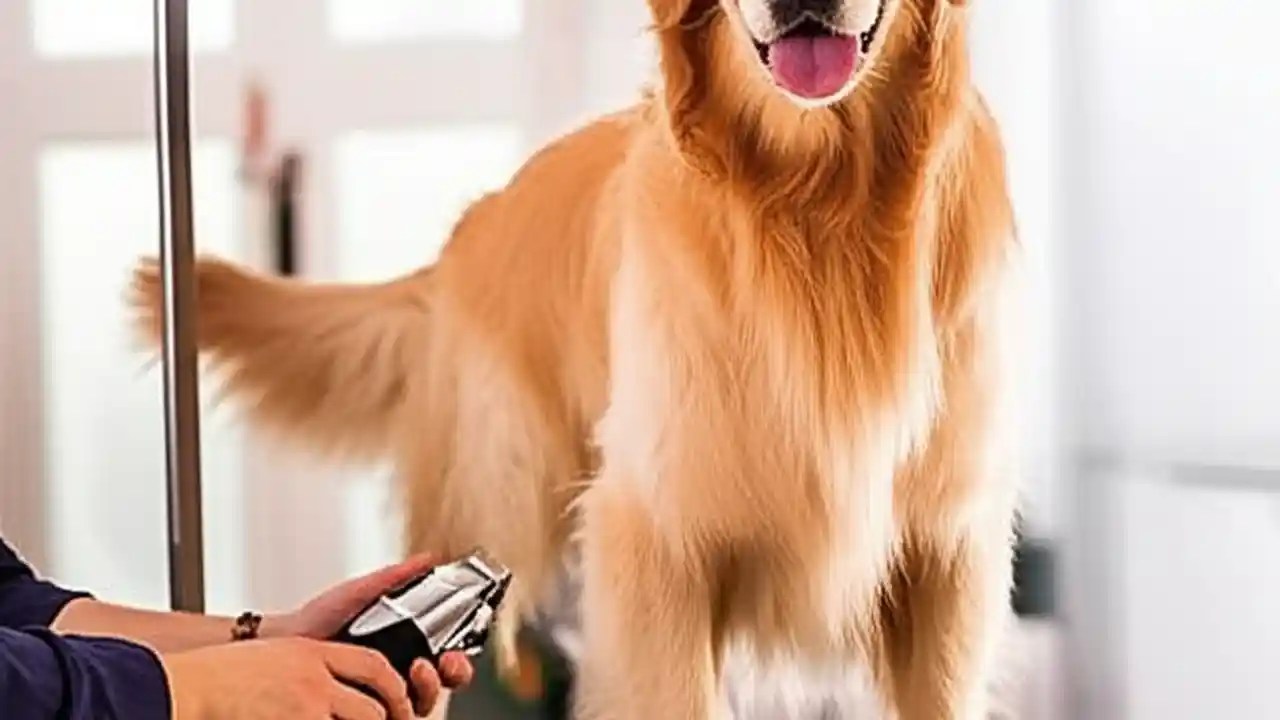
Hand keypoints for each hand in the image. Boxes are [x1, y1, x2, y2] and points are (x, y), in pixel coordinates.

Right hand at [164, 638, 434, 718]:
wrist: (184, 688)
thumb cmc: (219, 677)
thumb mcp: (275, 657)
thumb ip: (309, 667)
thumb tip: (333, 687)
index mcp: (311, 653)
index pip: (373, 665)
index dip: (394, 686)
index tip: (397, 700)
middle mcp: (314, 680)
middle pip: (373, 707)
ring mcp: (305, 709)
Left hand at [262, 554, 474, 705]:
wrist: (283, 641)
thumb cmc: (317, 620)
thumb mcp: (361, 592)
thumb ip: (396, 577)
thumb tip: (428, 559)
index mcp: (405, 645)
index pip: (446, 658)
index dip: (458, 659)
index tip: (455, 651)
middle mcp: (398, 672)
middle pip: (443, 683)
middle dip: (453, 674)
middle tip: (442, 661)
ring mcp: (382, 694)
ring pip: (422, 704)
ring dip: (429, 688)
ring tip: (414, 669)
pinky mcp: (363, 710)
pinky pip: (389, 715)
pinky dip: (397, 707)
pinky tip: (389, 691)